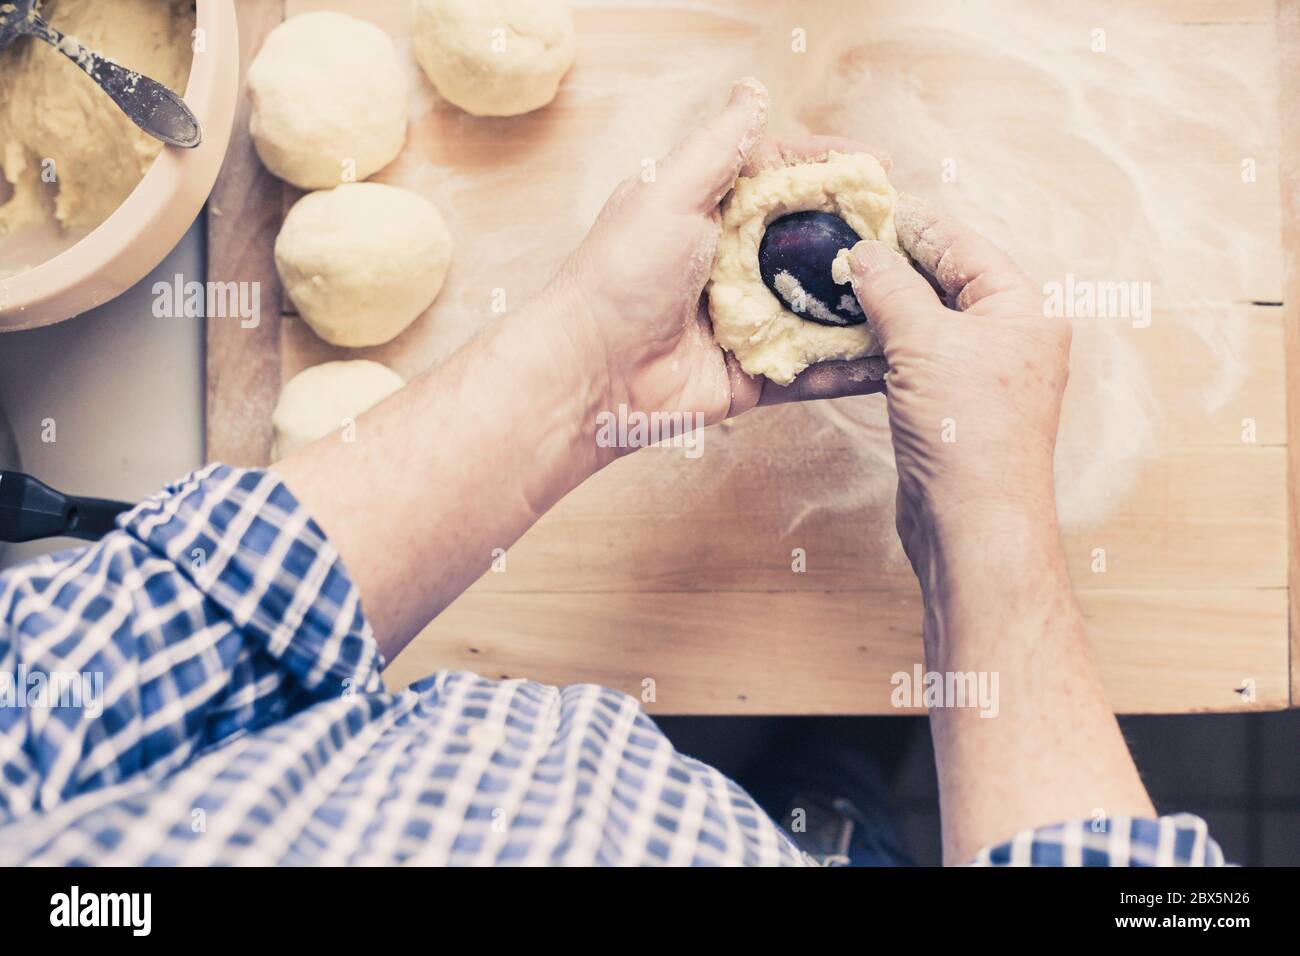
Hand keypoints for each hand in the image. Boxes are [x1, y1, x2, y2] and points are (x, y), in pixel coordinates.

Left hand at [555, 79, 892, 462]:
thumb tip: (753, 90)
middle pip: (811, 242)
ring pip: (818, 307)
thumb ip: (719, 145)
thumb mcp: (670, 190)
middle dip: (860, 238)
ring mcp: (746, 320)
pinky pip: (809, 368)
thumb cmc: (621, 273)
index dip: (833, 169)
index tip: (882, 169)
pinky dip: (846, 368)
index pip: (786, 178)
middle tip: (909, 235)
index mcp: (712, 213)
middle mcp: (733, 263)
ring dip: (864, 302)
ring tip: (917, 293)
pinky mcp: (754, 373)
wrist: (591, 371)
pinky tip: (889, 359)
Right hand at [843, 197, 1069, 562]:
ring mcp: (978, 374)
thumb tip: (865, 251)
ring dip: (877, 306)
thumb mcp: (925, 344)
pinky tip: (839, 335)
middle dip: (890, 263)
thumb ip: (892, 288)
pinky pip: (910, 360)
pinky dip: (877, 347)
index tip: (867, 203)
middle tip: (839, 240)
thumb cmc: (967, 430)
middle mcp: (1008, 336)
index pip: (962, 245)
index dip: (913, 223)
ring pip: (922, 322)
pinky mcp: (949, 405)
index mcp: (1023, 308)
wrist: (973, 525)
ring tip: (829, 281)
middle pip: (942, 281)